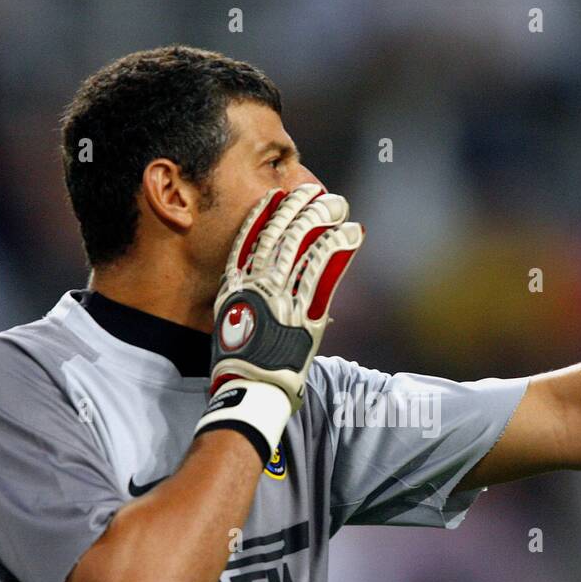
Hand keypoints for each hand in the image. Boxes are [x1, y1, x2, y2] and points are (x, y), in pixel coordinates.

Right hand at [193, 184, 363, 460]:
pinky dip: (338, 250)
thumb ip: (243, 300)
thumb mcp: (229, 324)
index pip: (250, 240)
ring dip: (321, 220)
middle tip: (314, 191)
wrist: (250, 390)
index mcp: (236, 286)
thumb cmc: (239, 363)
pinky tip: (351, 233)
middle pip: (279, 235)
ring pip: (302, 246)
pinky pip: (324, 273)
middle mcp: (257, 285)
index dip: (265, 215)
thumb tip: (253, 286)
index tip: (277, 196)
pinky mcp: (306, 313)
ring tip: (336, 203)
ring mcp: (281, 297)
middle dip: (299, 208)